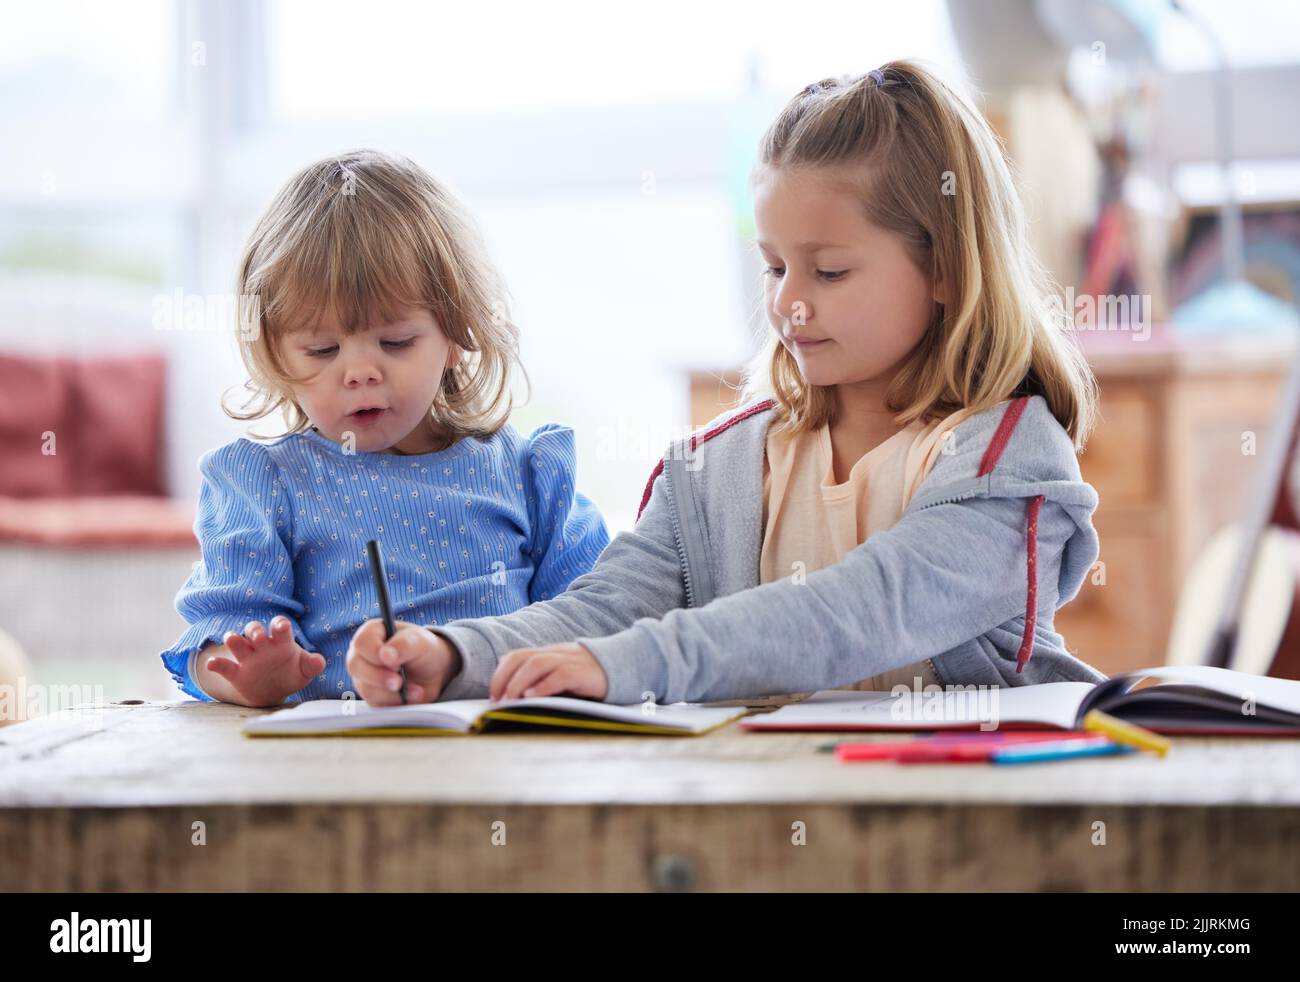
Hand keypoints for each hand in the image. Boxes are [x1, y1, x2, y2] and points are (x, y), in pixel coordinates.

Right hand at [205, 616, 325, 707]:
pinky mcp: (236, 673)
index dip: (279, 624)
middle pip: (255, 630)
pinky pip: (224, 666)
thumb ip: (313, 665)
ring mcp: (247, 658)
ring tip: (232, 639)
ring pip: (237, 642)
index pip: (279, 626)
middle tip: (259, 638)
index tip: (281, 626)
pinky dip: (216, 664)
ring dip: (234, 639)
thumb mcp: (305, 670)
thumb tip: (319, 661)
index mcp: (281, 642)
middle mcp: (262, 646)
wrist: (274, 692)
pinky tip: (212, 664)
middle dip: (256, 631)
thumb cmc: (291, 674)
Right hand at [346, 618, 461, 705]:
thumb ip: (404, 644)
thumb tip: (385, 654)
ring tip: (416, 690)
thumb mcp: (420, 641)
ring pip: (366, 688)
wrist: (432, 672)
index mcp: (371, 634)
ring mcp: (364, 677)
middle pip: (356, 666)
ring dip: (392, 693)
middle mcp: (362, 655)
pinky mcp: (371, 696)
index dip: (374, 653)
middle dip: (379, 677)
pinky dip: (395, 702)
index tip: (393, 662)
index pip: (362, 642)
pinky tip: (410, 697)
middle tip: (399, 682)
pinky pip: (376, 703)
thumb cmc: (423, 649)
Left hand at [489, 642, 608, 701]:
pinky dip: (543, 686)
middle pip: (520, 658)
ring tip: (509, 701)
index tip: (493, 695)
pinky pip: (559, 676)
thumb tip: (515, 697)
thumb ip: (542, 679)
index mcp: (547, 653)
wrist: (621, 665)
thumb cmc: (587, 676)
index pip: (515, 656)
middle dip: (503, 678)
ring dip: (518, 683)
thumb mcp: (560, 674)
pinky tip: (532, 697)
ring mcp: (568, 660)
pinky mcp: (581, 672)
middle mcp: (555, 654)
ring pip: (536, 664)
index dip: (500, 674)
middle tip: (497, 700)